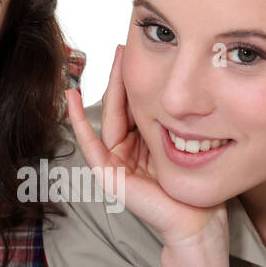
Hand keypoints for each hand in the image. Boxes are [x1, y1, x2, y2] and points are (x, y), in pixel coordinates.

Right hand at [64, 44, 226, 248]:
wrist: (195, 218)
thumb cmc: (193, 186)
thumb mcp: (181, 144)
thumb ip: (170, 121)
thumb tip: (177, 88)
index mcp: (143, 143)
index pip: (135, 106)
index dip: (134, 80)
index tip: (137, 53)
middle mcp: (127, 150)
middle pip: (119, 107)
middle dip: (119, 77)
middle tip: (122, 48)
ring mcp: (115, 162)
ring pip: (107, 117)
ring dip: (105, 88)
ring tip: (109, 62)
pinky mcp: (107, 173)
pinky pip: (89, 143)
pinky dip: (78, 120)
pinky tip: (70, 98)